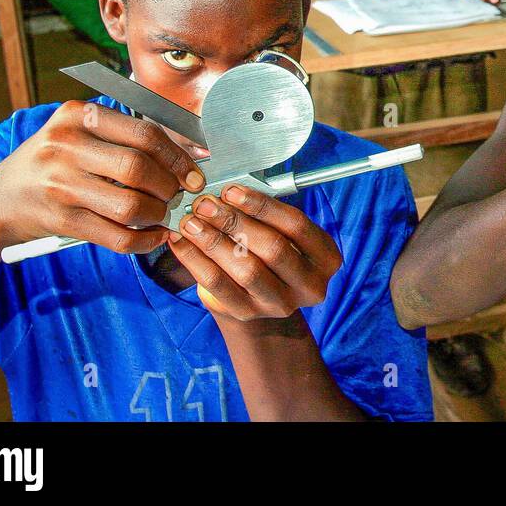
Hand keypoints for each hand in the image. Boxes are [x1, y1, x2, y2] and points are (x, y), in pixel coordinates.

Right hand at [0, 102, 203, 252]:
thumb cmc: (51, 164)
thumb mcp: (76, 134)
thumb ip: (122, 137)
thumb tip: (186, 157)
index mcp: (78, 116)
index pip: (144, 133)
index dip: (177, 156)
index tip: (193, 173)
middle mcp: (65, 145)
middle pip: (139, 167)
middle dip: (170, 186)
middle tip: (180, 196)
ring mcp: (59, 184)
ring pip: (130, 204)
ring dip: (158, 215)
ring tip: (164, 215)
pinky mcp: (59, 219)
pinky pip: (115, 235)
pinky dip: (143, 241)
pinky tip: (154, 237)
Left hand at [167, 184, 342, 320]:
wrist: (261, 296)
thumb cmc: (270, 250)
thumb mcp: (281, 232)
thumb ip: (264, 214)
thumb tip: (226, 191)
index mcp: (325, 258)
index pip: (296, 225)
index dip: (262, 205)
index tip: (232, 190)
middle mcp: (309, 285)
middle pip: (272, 248)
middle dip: (235, 222)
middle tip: (205, 204)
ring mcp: (280, 304)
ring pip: (246, 270)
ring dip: (213, 241)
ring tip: (190, 221)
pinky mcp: (248, 315)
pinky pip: (218, 287)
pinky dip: (195, 261)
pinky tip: (180, 242)